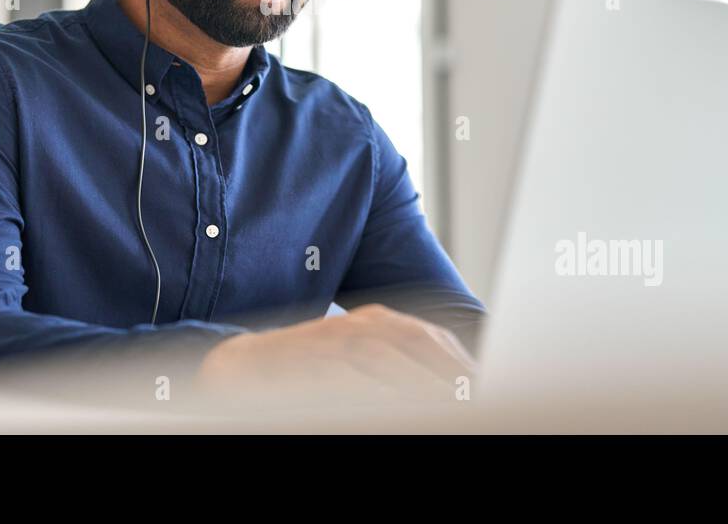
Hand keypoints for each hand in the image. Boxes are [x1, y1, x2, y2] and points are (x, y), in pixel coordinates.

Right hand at [193, 303, 476, 405]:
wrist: (246, 366)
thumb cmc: (309, 368)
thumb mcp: (355, 356)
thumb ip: (396, 362)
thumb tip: (447, 383)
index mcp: (375, 319)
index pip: (430, 336)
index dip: (458, 360)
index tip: (481, 383)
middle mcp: (359, 324)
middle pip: (418, 342)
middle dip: (450, 371)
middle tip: (473, 395)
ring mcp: (337, 341)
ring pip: (392, 358)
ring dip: (424, 383)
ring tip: (449, 404)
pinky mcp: (317, 362)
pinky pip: (357, 379)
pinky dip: (383, 394)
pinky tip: (403, 409)